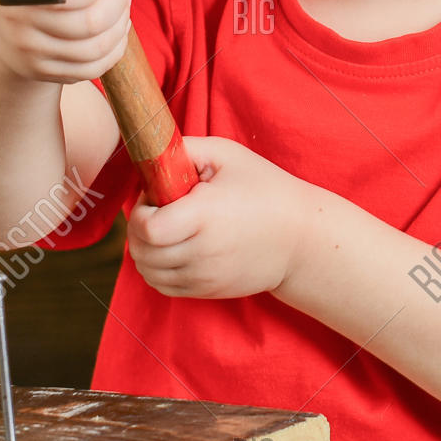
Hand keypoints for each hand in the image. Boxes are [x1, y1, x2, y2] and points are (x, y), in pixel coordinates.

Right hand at [0, 0, 132, 84]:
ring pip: (95, 50)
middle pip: (91, 24)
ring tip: (120, 7)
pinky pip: (91, 70)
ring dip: (121, 27)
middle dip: (118, 3)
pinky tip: (117, 31)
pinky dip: (115, 52)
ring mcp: (30, 51)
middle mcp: (18, 22)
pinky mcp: (42, 71)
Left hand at [128, 137, 317, 298]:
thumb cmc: (266, 190)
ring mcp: (204, 276)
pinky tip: (172, 249)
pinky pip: (163, 286)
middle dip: (138, 228)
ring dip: (144, 250)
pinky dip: (157, 269)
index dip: (139, 211)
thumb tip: (149, 154)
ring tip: (165, 230)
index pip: (146, 228)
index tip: (155, 197)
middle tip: (158, 210)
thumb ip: (184, 149)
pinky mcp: (208, 290)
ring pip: (147, 271)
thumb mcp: (228, 155)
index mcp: (204, 216)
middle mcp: (202, 252)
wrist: (301, 238)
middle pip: (141, 251)